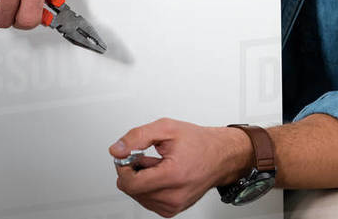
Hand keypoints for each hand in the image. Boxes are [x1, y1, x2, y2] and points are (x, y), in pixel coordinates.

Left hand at [110, 119, 253, 217]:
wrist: (220, 156)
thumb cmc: (198, 142)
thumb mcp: (165, 128)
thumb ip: (137, 137)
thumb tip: (116, 150)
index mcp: (173, 176)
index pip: (130, 183)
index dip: (123, 166)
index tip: (128, 155)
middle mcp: (174, 196)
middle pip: (132, 190)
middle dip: (132, 171)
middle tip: (145, 156)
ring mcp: (173, 206)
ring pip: (137, 196)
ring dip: (141, 179)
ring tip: (157, 164)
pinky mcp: (172, 210)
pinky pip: (147, 200)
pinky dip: (148, 186)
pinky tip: (160, 174)